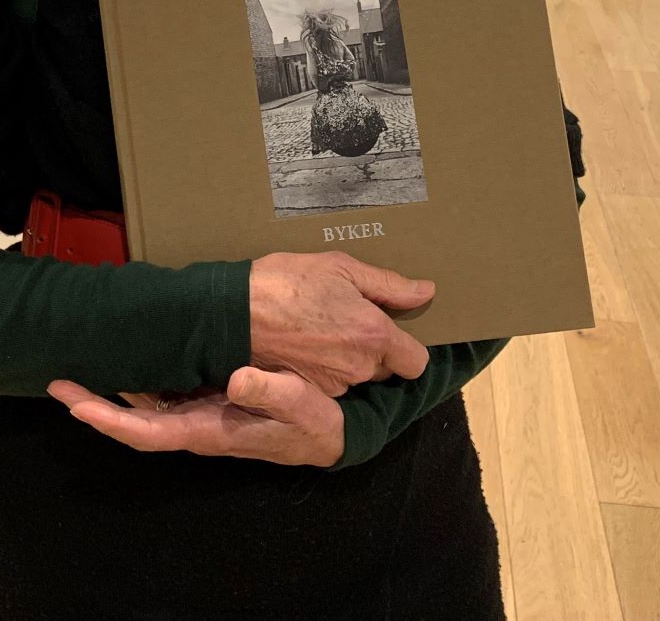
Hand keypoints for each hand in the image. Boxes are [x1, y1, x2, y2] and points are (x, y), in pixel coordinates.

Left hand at [48, 367, 344, 467]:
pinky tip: (124, 356)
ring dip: (109, 391)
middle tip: (57, 379)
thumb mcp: (303, 409)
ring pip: (143, 407)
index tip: (75, 403)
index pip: (147, 432)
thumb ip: (272, 392)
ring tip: (79, 363)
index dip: (109, 420)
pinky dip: (136, 379)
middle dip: (94, 403)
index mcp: (210, 431)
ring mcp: (198, 415)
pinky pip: (161, 393)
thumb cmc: (314, 426)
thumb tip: (235, 378)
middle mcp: (195, 425)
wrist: (330, 436)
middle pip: (133, 420)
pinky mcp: (206, 402)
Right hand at [249, 251, 432, 396]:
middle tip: (349, 321)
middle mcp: (359, 367)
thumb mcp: (340, 267)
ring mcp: (333, 385)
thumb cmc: (286, 283)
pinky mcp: (309, 393)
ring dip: (346, 360)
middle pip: (385, 369)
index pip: (416, 362)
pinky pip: (329, 385)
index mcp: (374, 335)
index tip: (392, 331)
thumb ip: (387, 284)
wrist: (233, 314)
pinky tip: (304, 345)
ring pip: (356, 377)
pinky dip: (322, 369)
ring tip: (321, 329)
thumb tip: (426, 291)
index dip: (408, 348)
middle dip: (374, 350)